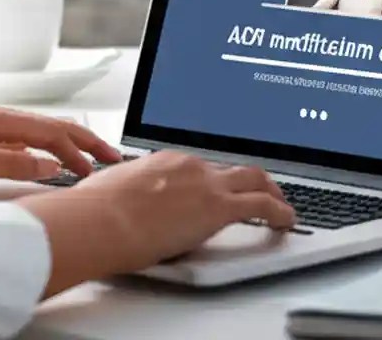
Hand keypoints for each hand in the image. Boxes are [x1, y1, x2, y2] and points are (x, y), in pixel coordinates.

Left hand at [0, 106, 121, 191]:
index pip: (51, 129)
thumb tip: (47, 163)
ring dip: (58, 147)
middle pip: (46, 127)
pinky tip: (33, 161)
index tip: (106, 160)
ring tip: (79, 160)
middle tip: (107, 157)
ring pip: (30, 134)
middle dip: (79, 141)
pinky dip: (33, 151)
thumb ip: (8, 162)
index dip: (82, 145)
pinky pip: (11, 143)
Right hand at [17, 151, 294, 295]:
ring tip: (281, 206)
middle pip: (232, 167)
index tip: (217, 190)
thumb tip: (120, 203)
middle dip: (252, 178)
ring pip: (254, 178)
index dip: (214, 180)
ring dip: (272, 192)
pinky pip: (262, 204)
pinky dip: (280, 211)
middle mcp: (189, 165)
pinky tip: (287, 221)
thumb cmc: (94, 210)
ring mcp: (206, 183)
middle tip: (264, 190)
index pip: (200, 168)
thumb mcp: (111, 191)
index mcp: (165, 161)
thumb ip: (126, 193)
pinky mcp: (218, 207)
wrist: (100, 219)